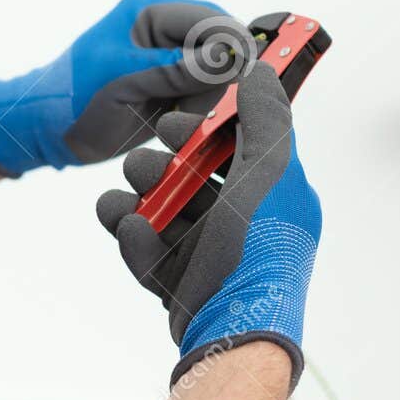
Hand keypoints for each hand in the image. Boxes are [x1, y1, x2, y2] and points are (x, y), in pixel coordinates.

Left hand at [0, 0, 252, 176]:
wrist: (46, 131)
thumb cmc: (72, 101)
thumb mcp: (123, 83)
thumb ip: (176, 69)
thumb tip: (230, 57)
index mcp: (149, 10)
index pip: (211, 18)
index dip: (234, 45)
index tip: (245, 79)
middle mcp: (163, 28)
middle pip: (220, 44)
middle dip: (218, 77)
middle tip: (198, 104)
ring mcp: (169, 57)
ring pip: (217, 73)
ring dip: (207, 98)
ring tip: (176, 116)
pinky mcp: (171, 85)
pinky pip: (204, 93)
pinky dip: (199, 109)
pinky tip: (175, 120)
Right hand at [96, 62, 320, 384]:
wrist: (234, 329)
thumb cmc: (259, 247)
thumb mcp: (269, 170)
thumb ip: (266, 118)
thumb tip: (262, 71)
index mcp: (273, 197)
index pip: (236, 150)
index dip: (201, 133)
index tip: (173, 126)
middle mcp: (244, 225)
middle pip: (193, 182)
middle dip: (161, 168)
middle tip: (143, 164)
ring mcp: (211, 258)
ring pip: (165, 214)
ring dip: (140, 200)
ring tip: (126, 199)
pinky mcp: (181, 286)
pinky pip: (149, 253)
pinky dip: (135, 239)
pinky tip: (127, 228)